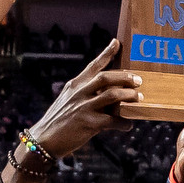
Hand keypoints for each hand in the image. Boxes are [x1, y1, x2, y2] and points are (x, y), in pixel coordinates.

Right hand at [25, 40, 143, 158]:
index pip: (93, 65)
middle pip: (106, 77)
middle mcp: (79, 93)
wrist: (44, 140)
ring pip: (112, 95)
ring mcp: (84, 107)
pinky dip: (124, 123)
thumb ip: (84, 94)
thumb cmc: (59, 121)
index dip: (106, 53)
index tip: (117, 42)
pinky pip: (112, 121)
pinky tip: (128, 125)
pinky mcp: (88, 124)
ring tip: (139, 98)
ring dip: (129, 96)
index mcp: (75, 85)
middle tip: (138, 80)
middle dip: (125, 77)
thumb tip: (107, 92)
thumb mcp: (68, 101)